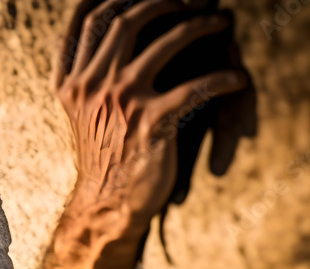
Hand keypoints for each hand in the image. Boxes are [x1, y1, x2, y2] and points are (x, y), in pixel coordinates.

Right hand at [56, 0, 249, 236]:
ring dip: (201, 26)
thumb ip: (82, 75)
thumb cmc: (100, 158)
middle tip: (189, 2)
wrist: (105, 207)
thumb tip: (89, 34)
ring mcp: (122, 103)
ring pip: (166, 43)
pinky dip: (225, 78)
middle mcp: (92, 87)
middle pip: (126, 20)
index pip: (88, 19)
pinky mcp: (153, 125)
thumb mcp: (77, 114)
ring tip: (222, 23)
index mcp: (72, 83)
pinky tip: (237, 78)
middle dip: (163, 2)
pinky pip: (198, 87)